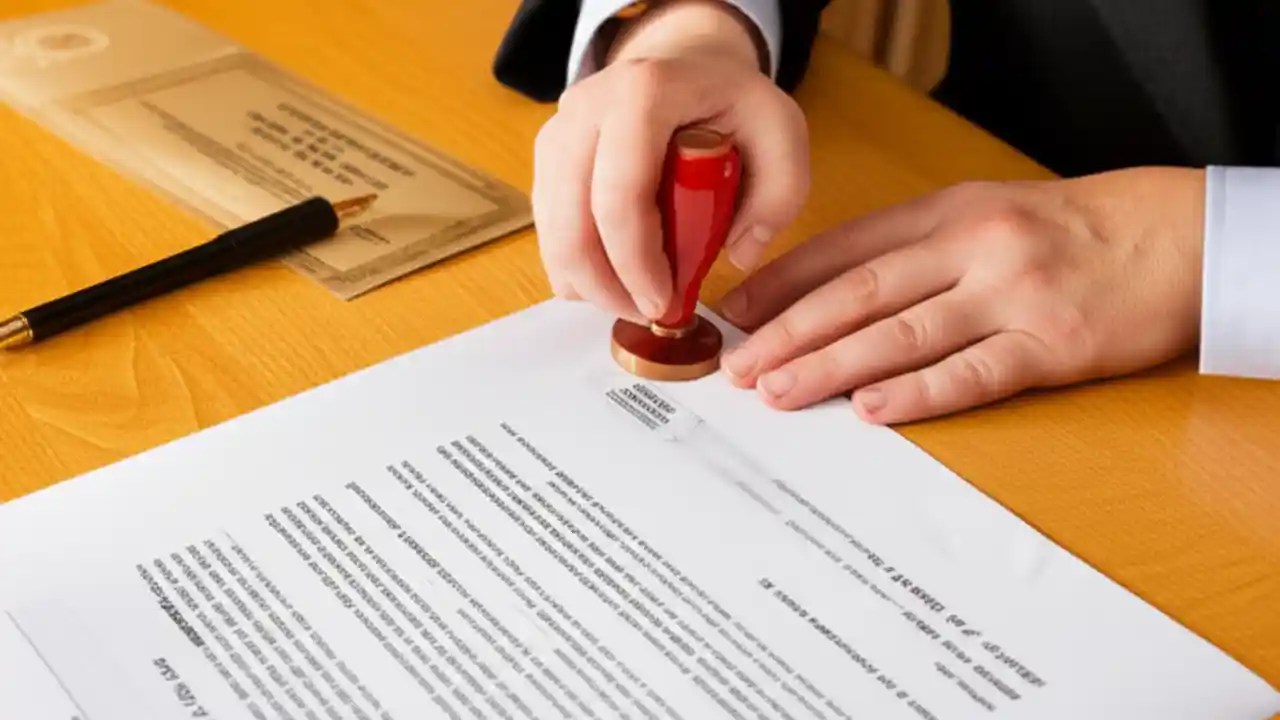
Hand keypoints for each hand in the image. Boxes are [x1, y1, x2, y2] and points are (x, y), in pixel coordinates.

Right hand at [532, 0, 808, 321]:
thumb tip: (738, 256)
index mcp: (643, 94)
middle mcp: (586, 107)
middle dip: (608, 288)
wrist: (684, 63)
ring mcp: (559, 132)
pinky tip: (618, 277)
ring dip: (591, 285)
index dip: (637, 264)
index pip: (621, 196)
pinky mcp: (547, 159)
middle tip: (650, 315)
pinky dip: (578, 269)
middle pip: (572, 224)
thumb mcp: (782, 133)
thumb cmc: (732, 102)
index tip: (666, 304)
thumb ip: (779, 195)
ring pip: (553, 235)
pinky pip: (550, 231)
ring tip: (637, 301)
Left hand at [718, 168, 1206, 423]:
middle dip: (788, 330)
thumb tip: (825, 294)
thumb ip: (909, 249)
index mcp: (945, 212)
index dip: (781, 283)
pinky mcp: (1052, 344)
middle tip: (738, 365)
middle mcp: (970, 247)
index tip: (733, 314)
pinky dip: (918, 393)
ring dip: (832, 364)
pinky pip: (973, 371)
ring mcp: (1011, 295)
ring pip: (902, 333)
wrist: (1172, 236)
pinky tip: (871, 409)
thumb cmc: (1063, 230)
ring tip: (779, 391)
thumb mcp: (981, 213)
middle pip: (859, 291)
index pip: (844, 248)